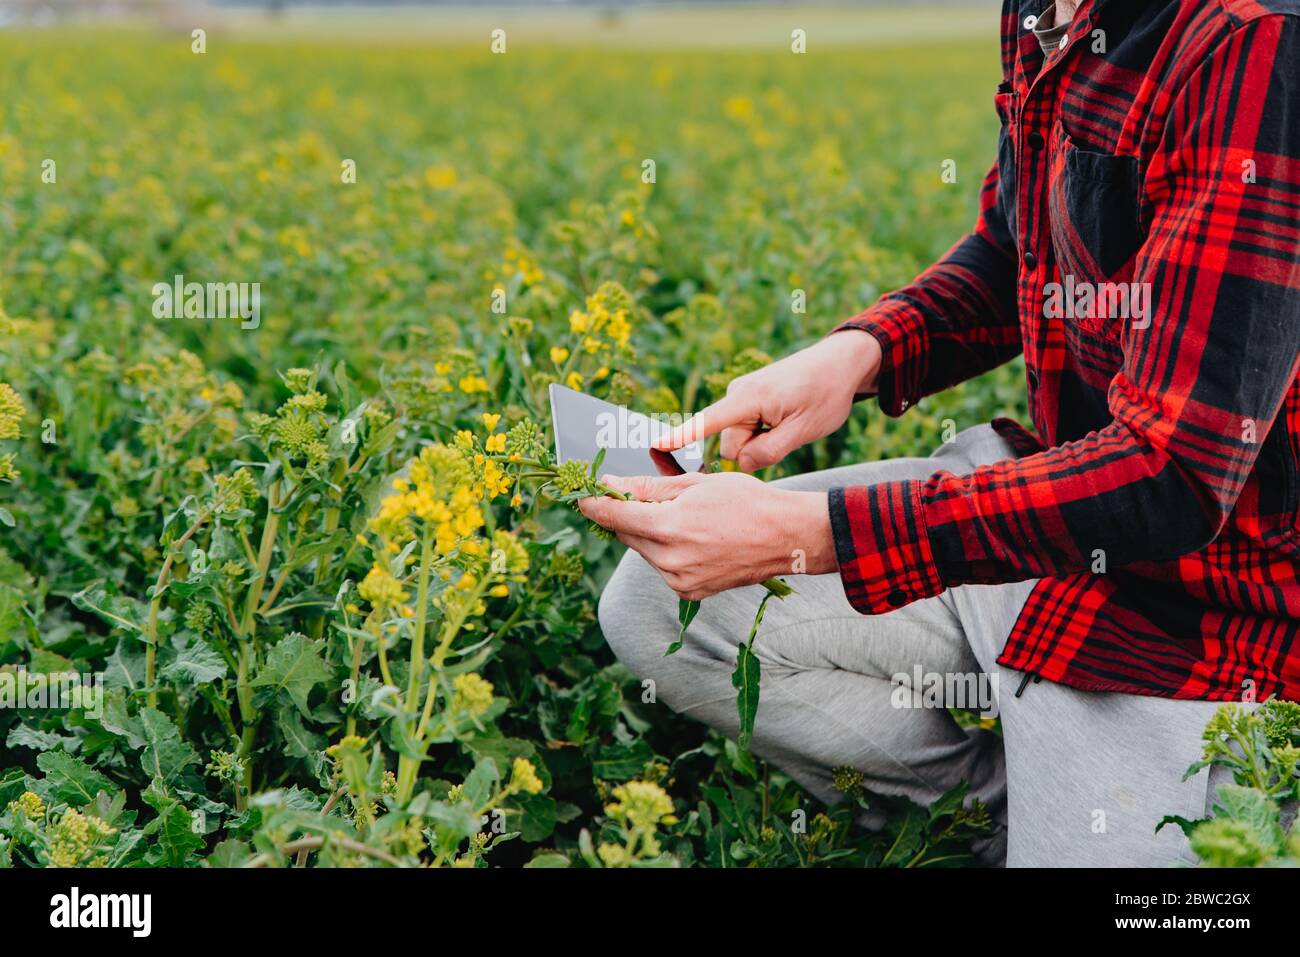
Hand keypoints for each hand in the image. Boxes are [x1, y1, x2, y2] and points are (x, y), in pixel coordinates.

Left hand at [578, 472, 836, 600]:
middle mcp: (670, 559)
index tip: (580, 495)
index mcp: (669, 527)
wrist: (786, 537)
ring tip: (681, 517)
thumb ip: (648, 488)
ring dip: (648, 533)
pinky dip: (667, 551)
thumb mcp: (695, 485)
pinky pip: (663, 567)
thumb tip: (610, 484)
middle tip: (631, 495)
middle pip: (626, 534)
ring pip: (644, 551)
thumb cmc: (746, 501)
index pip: (613, 516)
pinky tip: (693, 538)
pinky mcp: (689, 592)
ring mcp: (679, 580)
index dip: (593, 503)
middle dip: (625, 514)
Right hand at [653, 329, 881, 471]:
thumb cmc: (826, 394)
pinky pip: (746, 427)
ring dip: (762, 441)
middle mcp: (737, 394)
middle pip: (730, 444)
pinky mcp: (747, 399)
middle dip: (755, 449)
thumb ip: (770, 452)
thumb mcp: (804, 430)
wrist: (841, 362)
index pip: (706, 423)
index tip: (655, 445)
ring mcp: (741, 395)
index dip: (680, 436)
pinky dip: (764, 431)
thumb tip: (741, 464)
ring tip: (792, 422)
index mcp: (748, 399)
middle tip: (789, 434)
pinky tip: (786, 418)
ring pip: (739, 438)